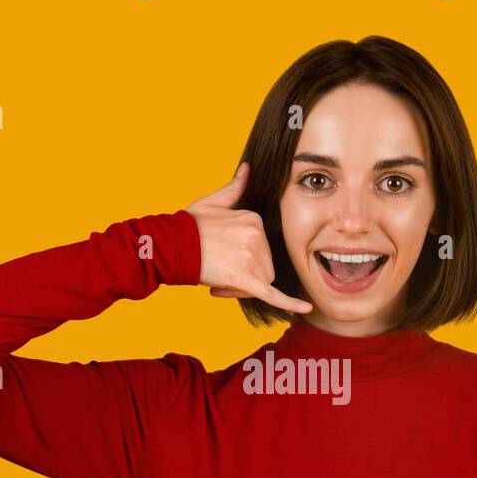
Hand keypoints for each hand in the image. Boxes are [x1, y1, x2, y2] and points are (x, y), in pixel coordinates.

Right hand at [186, 162, 311, 312]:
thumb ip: (235, 188)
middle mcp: (257, 236)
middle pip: (264, 267)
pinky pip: (272, 294)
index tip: (221, 259)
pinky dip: (290, 303)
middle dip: (245, 275)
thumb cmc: (189, 226)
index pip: (261, 248)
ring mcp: (251, 257)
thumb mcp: (214, 201)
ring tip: (219, 282)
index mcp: (254, 219)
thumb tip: (248, 168)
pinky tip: (306, 309)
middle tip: (218, 273)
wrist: (170, 245)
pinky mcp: (244, 278)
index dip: (244, 258)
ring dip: (243, 288)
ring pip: (262, 283)